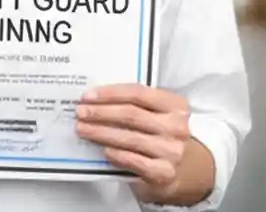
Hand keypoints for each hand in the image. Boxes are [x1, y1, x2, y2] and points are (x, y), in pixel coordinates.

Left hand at [74, 84, 191, 200]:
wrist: (184, 170)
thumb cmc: (162, 136)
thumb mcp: (157, 115)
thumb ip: (134, 105)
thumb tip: (95, 100)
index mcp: (176, 105)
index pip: (138, 93)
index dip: (110, 93)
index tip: (88, 96)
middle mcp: (177, 127)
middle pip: (131, 115)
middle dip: (101, 113)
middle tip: (80, 112)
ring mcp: (172, 151)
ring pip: (129, 138)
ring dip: (101, 133)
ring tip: (83, 129)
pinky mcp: (164, 173)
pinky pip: (133, 161)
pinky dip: (116, 154)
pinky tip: (103, 150)